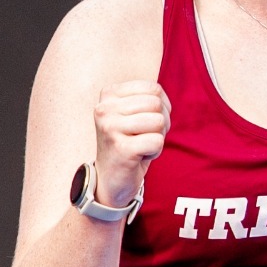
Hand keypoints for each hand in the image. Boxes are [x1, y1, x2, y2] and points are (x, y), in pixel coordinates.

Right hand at [91, 78, 168, 206]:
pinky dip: (155, 152)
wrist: (111, 178)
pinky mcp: (121, 148)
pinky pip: (157, 141)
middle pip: (156, 104)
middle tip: (145, 136)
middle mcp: (105, 109)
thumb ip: (146, 98)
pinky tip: (139, 156)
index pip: (154, 89)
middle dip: (161, 123)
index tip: (147, 122)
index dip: (161, 107)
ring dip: (157, 137)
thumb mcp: (132, 114)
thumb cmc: (127, 143)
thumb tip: (162, 96)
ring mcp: (110, 128)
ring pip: (158, 122)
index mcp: (108, 95)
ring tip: (141, 145)